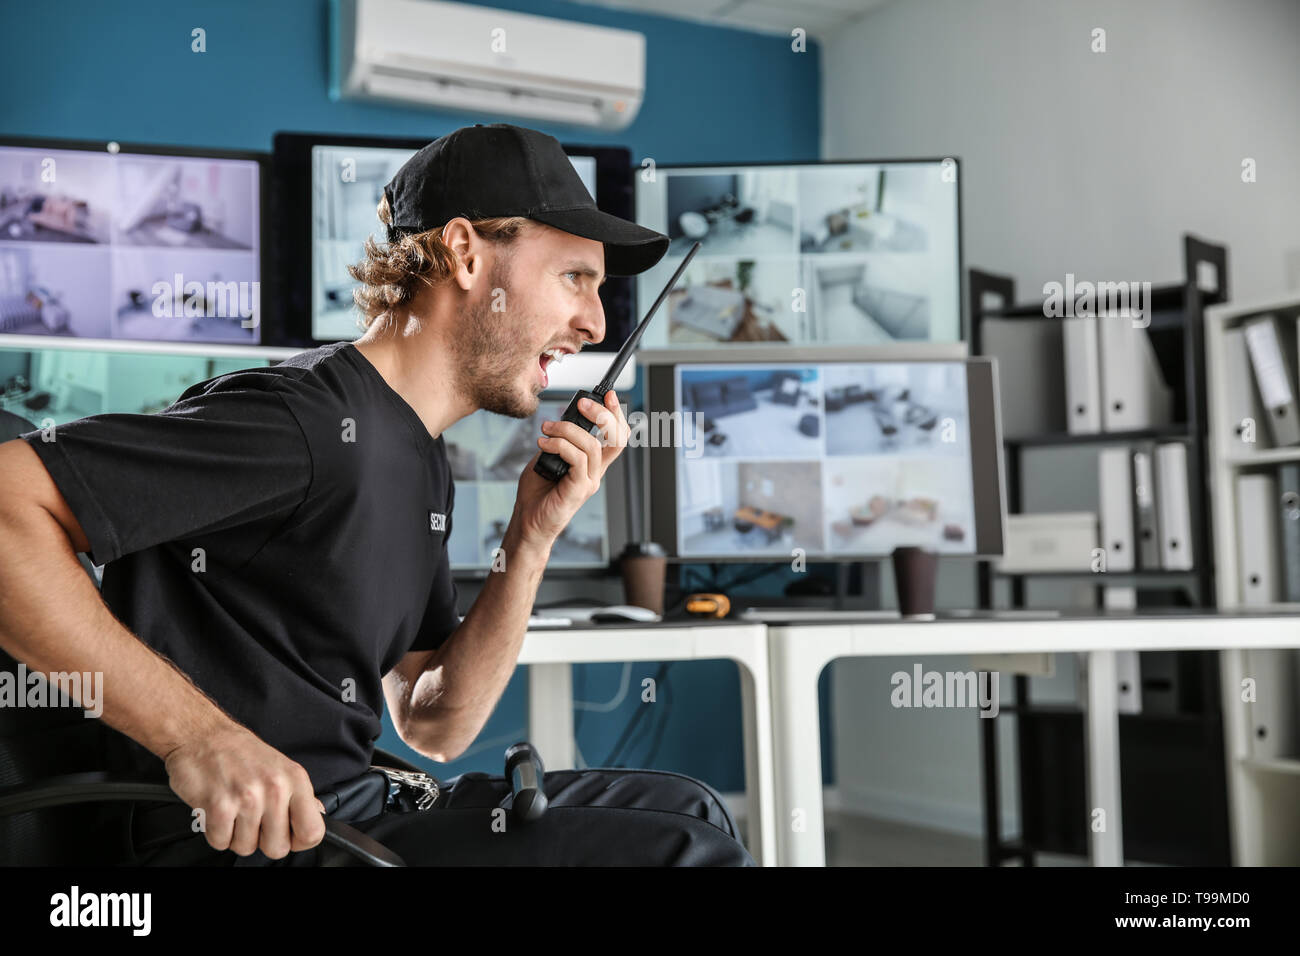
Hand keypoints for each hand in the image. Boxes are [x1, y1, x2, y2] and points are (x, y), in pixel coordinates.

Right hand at [164, 722, 326, 859]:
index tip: (289, 835)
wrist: (202, 735)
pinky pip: (220, 842)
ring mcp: (247, 798)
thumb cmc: (239, 751)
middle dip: (263, 840)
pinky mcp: (218, 807)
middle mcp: (274, 789)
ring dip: (236, 835)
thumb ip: (300, 795)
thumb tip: (317, 814)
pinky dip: (215, 832)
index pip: (312, 832)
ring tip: (233, 809)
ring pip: (246, 848)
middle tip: (252, 819)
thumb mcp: (281, 766)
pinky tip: (217, 810)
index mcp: (294, 779)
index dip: (299, 840)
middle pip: (278, 848)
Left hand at [512, 390, 629, 549]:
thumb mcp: (547, 458)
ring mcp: (589, 482)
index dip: (616, 414)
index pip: (616, 436)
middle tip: (581, 404)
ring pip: (592, 445)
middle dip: (603, 414)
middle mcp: (595, 472)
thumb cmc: (536, 493)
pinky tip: (544, 443)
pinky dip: (560, 445)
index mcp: (591, 464)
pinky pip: (577, 459)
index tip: (607, 395)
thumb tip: (558, 422)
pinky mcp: (578, 490)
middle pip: (617, 439)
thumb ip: (558, 441)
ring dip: (567, 430)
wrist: (528, 522)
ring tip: (546, 429)